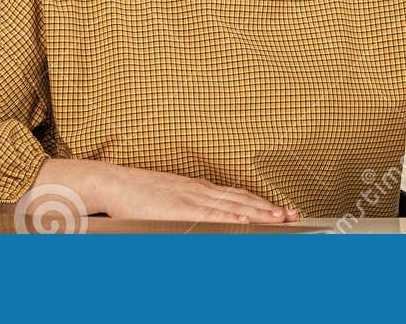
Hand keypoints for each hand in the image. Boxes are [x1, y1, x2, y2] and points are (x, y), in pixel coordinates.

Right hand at [36, 158, 299, 223]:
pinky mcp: (180, 209)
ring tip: (279, 220)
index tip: (282, 210)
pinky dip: (231, 219)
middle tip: (292, 216)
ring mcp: (191, 199)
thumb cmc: (137, 192)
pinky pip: (211, 215)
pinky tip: (245, 223)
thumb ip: (192, 201)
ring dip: (258, 214)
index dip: (262, 203)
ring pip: (233, 207)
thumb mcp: (172, 194)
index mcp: (200, 188)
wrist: (113, 183)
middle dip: (269, 209)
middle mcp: (200, 191)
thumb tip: (210, 208)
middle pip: (242, 200)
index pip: (238, 195)